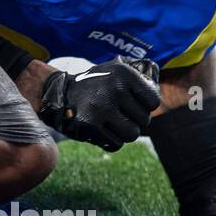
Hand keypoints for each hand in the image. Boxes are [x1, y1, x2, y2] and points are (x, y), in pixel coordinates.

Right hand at [38, 56, 159, 150]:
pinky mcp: (89, 125)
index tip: (130, 102)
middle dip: (133, 120)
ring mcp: (100, 107)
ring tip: (110, 123)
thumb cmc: (94, 85)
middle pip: (144, 120)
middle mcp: (114, 88)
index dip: (144, 106)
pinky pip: (115, 144)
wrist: (57, 93)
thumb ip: (141, 80)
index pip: (153, 101)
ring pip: (132, 134)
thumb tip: (159, 98)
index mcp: (123, 73)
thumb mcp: (115, 71)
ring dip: (123, 133)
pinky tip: (100, 130)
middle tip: (116, 113)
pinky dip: (110, 141)